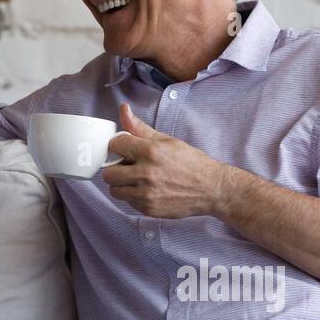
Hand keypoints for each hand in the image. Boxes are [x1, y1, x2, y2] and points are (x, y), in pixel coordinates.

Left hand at [101, 102, 229, 218]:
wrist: (211, 188)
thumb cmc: (191, 163)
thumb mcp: (167, 140)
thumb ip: (140, 128)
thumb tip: (124, 110)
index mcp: (150, 152)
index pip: (114, 146)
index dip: (118, 146)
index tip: (125, 149)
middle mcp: (146, 174)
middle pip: (108, 173)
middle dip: (116, 168)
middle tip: (128, 166)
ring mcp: (146, 194)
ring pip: (114, 190)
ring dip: (122, 184)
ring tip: (136, 179)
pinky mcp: (149, 209)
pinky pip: (128, 202)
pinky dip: (133, 196)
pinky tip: (147, 189)